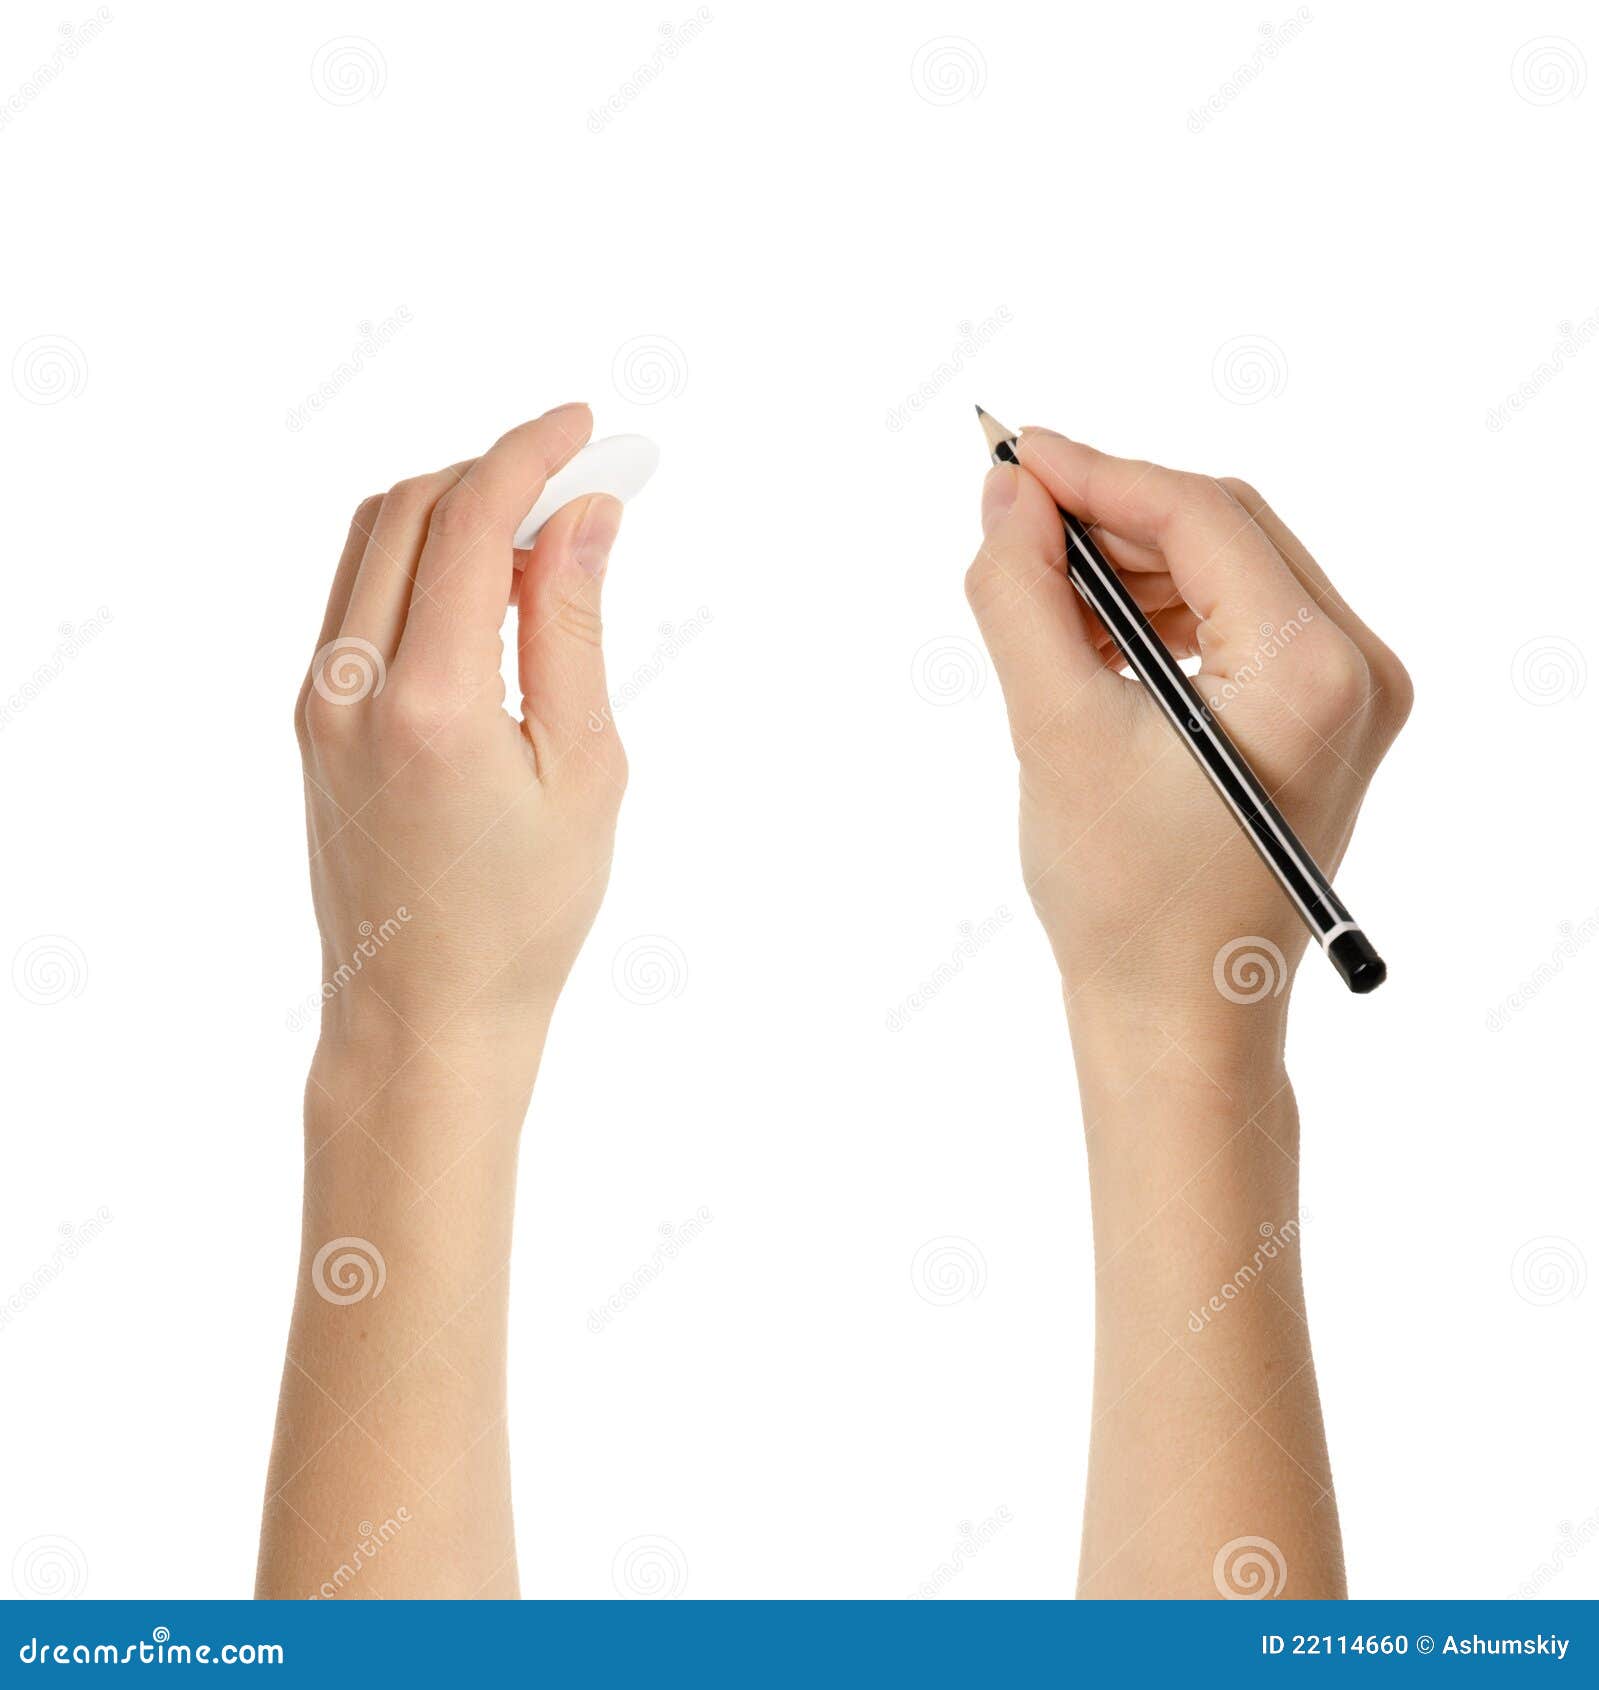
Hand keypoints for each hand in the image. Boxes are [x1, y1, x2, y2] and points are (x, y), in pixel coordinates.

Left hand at [294, 404, 627, 1074]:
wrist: (422, 1014)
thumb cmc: (522, 917)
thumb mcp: (582, 770)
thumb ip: (572, 628)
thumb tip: (583, 515)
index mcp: (429, 701)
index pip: (468, 521)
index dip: (529, 453)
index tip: (586, 427)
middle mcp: (350, 687)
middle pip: (408, 510)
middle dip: (494, 468)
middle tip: (581, 473)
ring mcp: (319, 703)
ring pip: (372, 544)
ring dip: (454, 507)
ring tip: (543, 527)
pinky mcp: (314, 722)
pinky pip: (359, 597)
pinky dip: (422, 560)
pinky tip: (489, 587)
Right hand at [965, 429, 1410, 1035]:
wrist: (1178, 1016)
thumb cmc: (1125, 902)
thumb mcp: (1056, 732)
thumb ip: (1022, 596)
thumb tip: (1005, 495)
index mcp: (1317, 670)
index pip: (1200, 516)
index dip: (1096, 475)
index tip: (1011, 458)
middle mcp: (1359, 670)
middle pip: (1223, 531)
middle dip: (1112, 520)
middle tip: (1012, 525)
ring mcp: (1352, 696)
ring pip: (1227, 571)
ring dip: (1130, 569)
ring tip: (1046, 609)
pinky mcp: (1322, 719)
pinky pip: (1236, 622)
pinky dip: (1159, 616)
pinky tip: (1093, 648)